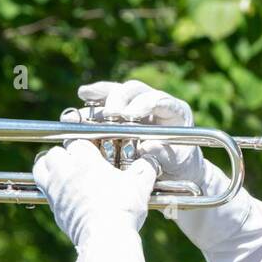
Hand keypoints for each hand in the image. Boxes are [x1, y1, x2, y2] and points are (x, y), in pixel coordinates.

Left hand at [32, 139, 157, 246]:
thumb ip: (145, 169)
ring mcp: (57, 189)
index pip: (77, 143)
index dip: (85, 148)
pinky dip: (50, 188)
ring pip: (40, 167)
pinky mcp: (53, 207)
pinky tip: (63, 194)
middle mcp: (67, 171)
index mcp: (86, 161)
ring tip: (61, 173)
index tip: (93, 155)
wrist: (105, 237)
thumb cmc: (123, 209)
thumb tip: (150, 160)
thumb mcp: (140, 186)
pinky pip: (43, 189)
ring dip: (49, 167)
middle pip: (55, 152)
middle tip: (76, 164)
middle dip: (64, 155)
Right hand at [61, 80, 203, 187]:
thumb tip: (147, 148)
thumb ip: (164, 157)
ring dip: (101, 94)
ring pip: (119, 91)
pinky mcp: (123, 110)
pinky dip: (95, 98)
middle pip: (136, 90)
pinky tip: (83, 95)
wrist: (172, 170)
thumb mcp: (176, 164)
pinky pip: (107, 99)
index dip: (144, 104)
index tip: (129, 114)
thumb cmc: (177, 166)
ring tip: (85, 95)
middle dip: (120, 99)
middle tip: (109, 112)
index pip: (160, 100)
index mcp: (175, 111)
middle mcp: (155, 102)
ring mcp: (137, 104)